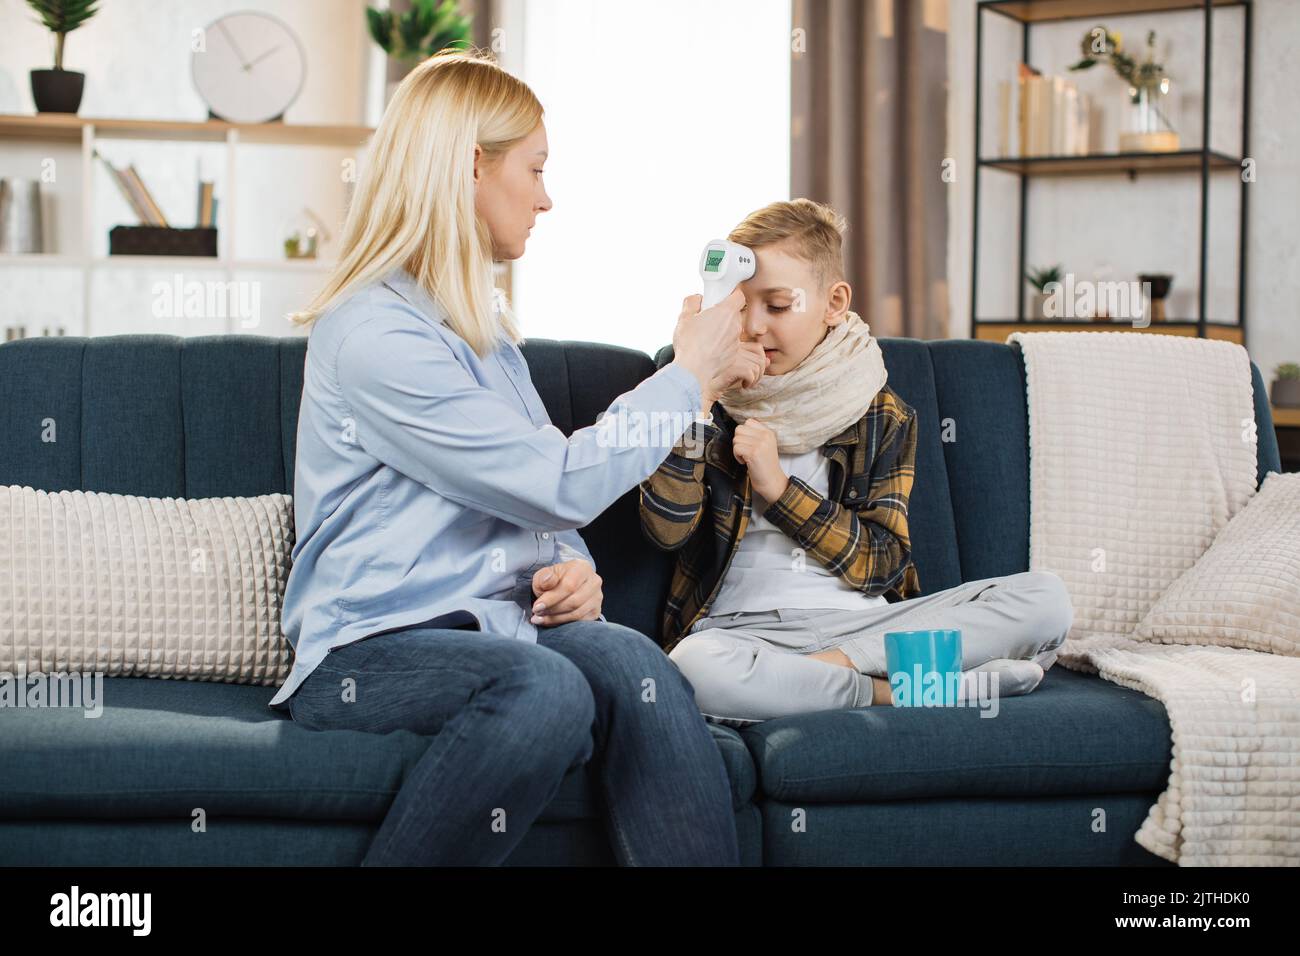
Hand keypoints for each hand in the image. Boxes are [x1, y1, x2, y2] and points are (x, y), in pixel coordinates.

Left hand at [530, 559, 602, 625]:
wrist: (565, 585)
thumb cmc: (554, 580)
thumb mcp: (544, 574)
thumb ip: (544, 577)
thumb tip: (547, 581)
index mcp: (582, 568)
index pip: (569, 586)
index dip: (552, 598)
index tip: (537, 606)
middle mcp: (594, 582)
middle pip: (574, 601)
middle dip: (553, 610)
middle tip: (538, 613)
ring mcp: (597, 597)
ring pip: (577, 613)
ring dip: (556, 619)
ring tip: (541, 619)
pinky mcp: (595, 611)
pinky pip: (580, 621)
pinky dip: (563, 623)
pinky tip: (551, 621)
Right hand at [671, 289, 743, 405]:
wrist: (693, 372)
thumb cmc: (689, 344)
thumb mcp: (684, 318)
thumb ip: (692, 303)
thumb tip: (697, 299)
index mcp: (725, 312)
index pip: (739, 296)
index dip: (731, 297)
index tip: (722, 300)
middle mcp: (735, 327)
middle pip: (735, 315)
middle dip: (724, 317)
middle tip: (709, 321)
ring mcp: (736, 343)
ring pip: (733, 332)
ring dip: (724, 333)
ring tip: (708, 339)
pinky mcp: (735, 357)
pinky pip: (731, 347)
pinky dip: (724, 348)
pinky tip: (711, 352)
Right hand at [703, 340, 767, 405]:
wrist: (697, 390)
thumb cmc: (715, 380)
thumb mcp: (736, 370)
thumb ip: (752, 363)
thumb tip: (768, 360)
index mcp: (732, 345)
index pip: (757, 348)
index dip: (760, 361)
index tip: (752, 373)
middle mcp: (731, 348)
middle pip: (760, 357)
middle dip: (760, 372)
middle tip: (750, 381)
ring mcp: (729, 357)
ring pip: (757, 366)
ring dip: (754, 379)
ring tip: (745, 384)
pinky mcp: (728, 368)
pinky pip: (749, 372)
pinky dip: (749, 381)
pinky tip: (742, 386)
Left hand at [732, 419, 787, 501]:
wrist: (772, 481)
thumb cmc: (766, 466)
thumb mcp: (766, 445)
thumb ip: (755, 435)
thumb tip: (740, 429)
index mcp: (768, 432)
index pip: (748, 422)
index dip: (744, 434)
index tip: (748, 444)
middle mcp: (765, 436)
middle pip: (739, 429)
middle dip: (739, 441)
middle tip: (746, 451)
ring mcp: (760, 443)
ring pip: (736, 439)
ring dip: (738, 449)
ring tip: (746, 457)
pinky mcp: (753, 452)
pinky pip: (736, 448)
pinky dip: (737, 456)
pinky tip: (745, 462)